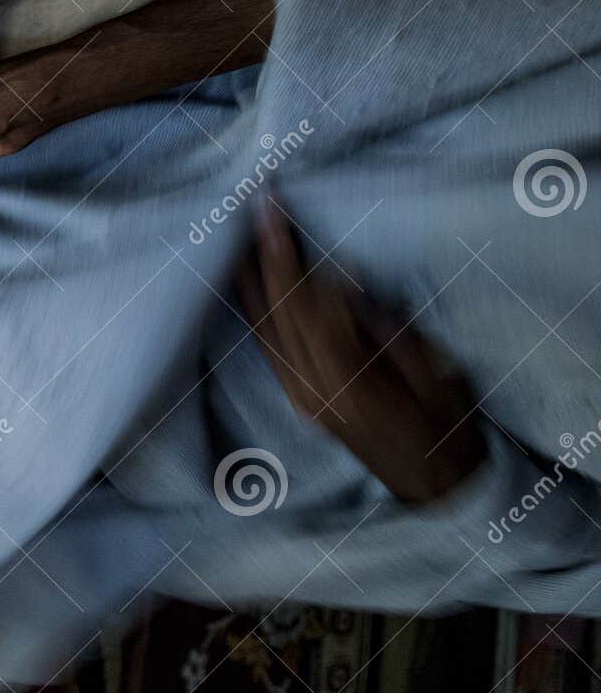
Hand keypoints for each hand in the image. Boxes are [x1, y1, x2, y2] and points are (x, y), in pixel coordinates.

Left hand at [238, 201, 485, 503]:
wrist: (433, 486)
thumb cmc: (447, 429)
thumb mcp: (435, 377)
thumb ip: (390, 333)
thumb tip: (349, 288)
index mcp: (349, 387)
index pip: (308, 312)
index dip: (292, 263)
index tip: (281, 217)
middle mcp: (312, 393)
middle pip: (280, 315)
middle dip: (269, 257)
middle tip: (260, 206)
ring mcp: (299, 398)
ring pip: (264, 329)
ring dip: (254, 278)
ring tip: (245, 230)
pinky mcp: (297, 398)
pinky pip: (267, 346)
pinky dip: (257, 308)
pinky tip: (248, 279)